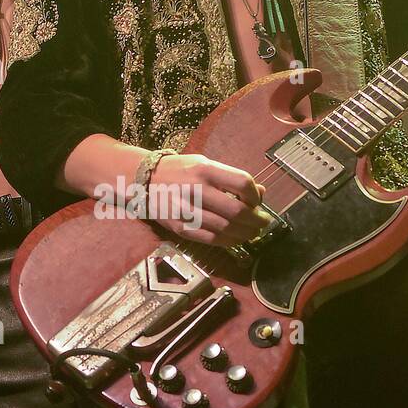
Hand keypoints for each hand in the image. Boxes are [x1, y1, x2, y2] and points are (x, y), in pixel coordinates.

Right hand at [148, 153, 271, 246]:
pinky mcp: (180, 227)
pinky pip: (210, 239)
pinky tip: (235, 239)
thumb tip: (261, 193)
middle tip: (263, 224)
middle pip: (236, 211)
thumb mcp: (206, 165)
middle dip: (256, 221)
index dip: (255, 196)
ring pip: (225, 229)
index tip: (257, 202)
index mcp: (205, 169)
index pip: (242, 183)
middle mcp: (196, 189)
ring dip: (245, 234)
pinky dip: (228, 241)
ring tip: (252, 233)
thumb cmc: (180, 171)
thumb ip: (232, 178)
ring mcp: (186, 210)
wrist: (144, 180)